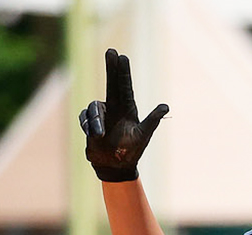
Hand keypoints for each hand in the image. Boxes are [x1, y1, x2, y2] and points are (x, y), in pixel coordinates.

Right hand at [78, 49, 167, 182]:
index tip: (122, 56)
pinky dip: (88, 125)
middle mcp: (114, 107)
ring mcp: (101, 115)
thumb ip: (152, 120)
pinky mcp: (90, 123)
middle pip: (111, 83)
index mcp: (127, 108)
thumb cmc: (131, 151)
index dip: (123, 71)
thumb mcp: (143, 136)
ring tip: (99, 133)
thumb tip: (166, 107)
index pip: (125, 86)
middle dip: (111, 68)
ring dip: (95, 120)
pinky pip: (85, 118)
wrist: (115, 166)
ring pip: (94, 107)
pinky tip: (93, 135)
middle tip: (111, 51)